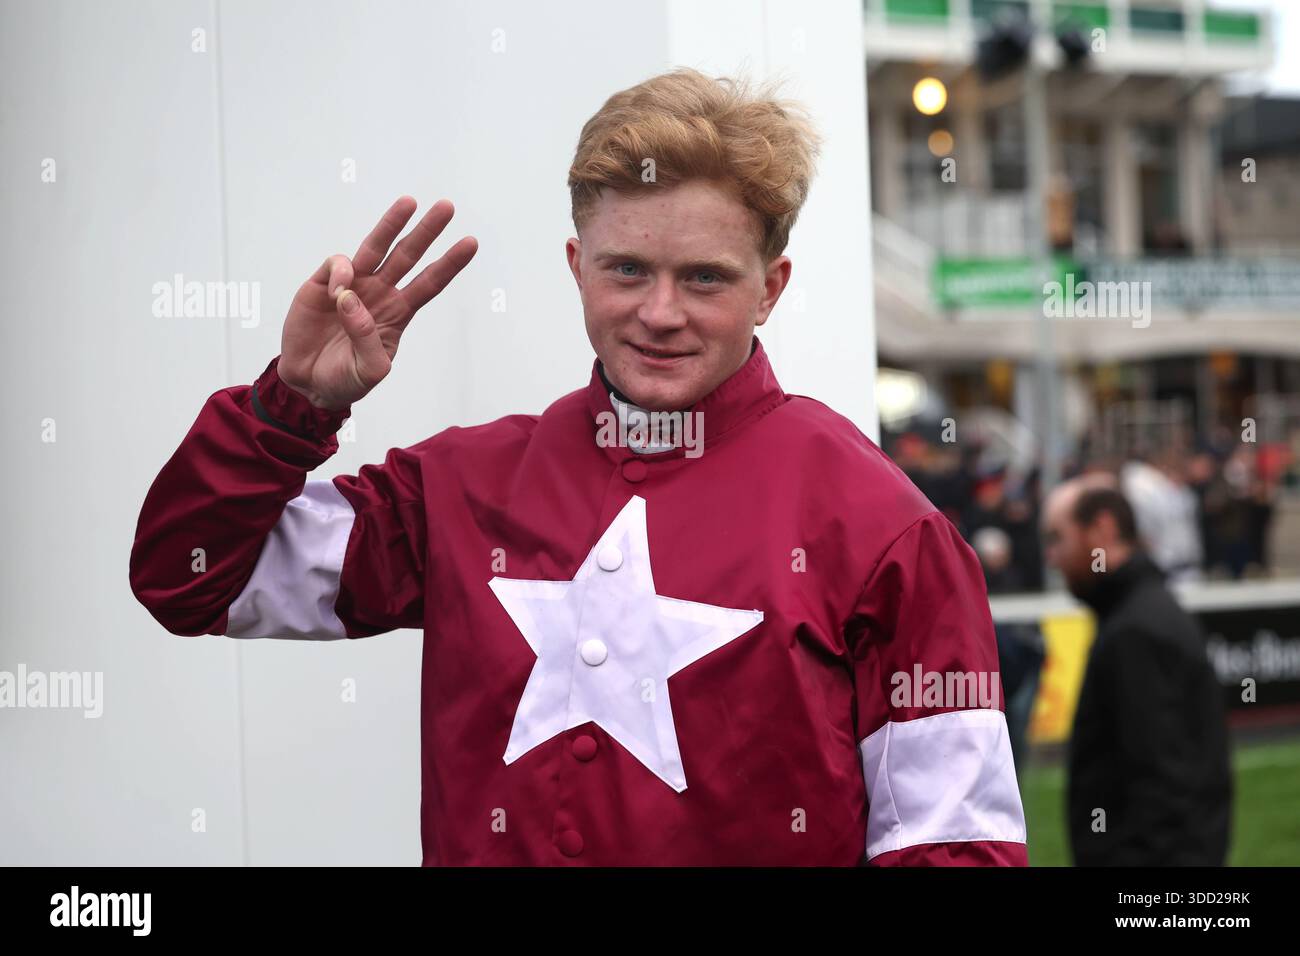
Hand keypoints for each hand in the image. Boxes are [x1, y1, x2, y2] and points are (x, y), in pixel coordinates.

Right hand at [278, 196, 476, 409]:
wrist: (308, 384)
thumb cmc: (345, 379)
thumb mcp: (369, 371)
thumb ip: (367, 338)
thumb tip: (351, 298)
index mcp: (399, 312)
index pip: (430, 283)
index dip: (450, 263)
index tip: (471, 242)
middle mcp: (380, 293)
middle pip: (409, 256)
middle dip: (428, 231)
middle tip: (447, 207)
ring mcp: (353, 285)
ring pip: (377, 247)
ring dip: (392, 224)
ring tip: (409, 203)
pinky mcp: (323, 283)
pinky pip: (339, 265)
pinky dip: (341, 273)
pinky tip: (337, 293)